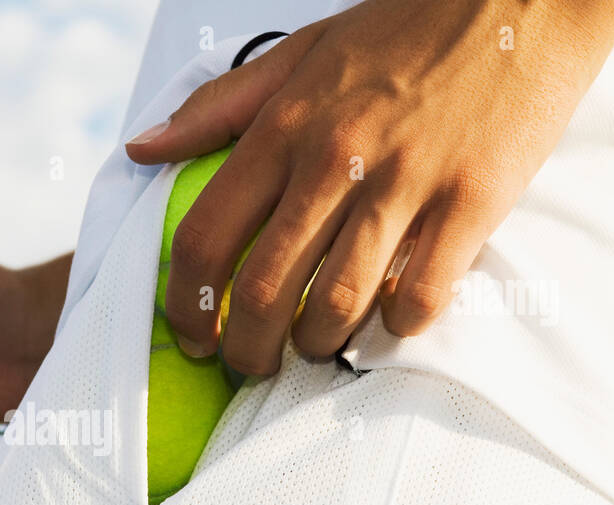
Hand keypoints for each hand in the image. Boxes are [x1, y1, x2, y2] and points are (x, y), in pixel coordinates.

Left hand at [125, 0, 613, 374]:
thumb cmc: (405, 27)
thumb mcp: (300, 53)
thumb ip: (217, 108)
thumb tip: (141, 150)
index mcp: (284, 127)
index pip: (206, 238)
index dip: (186, 306)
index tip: (192, 337)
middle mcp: (333, 160)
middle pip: (264, 291)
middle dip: (247, 350)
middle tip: (251, 363)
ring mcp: (405, 183)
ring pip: (338, 305)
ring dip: (317, 345)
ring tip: (314, 345)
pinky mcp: (471, 202)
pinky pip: (420, 297)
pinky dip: (396, 326)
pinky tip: (390, 317)